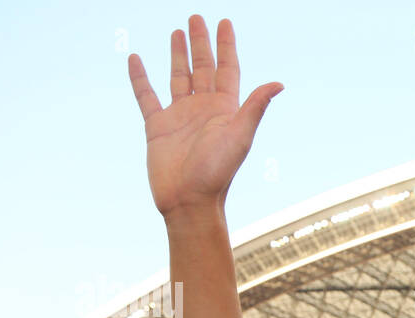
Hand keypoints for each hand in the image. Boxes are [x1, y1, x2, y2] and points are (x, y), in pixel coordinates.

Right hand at [127, 16, 282, 217]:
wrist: (189, 201)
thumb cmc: (218, 173)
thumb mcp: (239, 136)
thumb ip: (255, 107)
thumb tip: (278, 83)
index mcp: (225, 109)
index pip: (227, 69)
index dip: (226, 46)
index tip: (225, 22)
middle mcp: (203, 109)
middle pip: (202, 67)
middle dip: (201, 43)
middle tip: (197, 18)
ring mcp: (180, 116)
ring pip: (178, 77)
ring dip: (178, 55)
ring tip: (177, 32)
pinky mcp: (157, 127)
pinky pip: (147, 96)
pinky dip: (140, 78)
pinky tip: (136, 59)